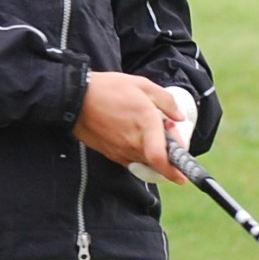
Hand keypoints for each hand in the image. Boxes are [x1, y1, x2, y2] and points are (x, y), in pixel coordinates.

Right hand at [74, 70, 186, 185]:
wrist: (75, 98)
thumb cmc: (108, 89)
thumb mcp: (142, 85)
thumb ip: (166, 101)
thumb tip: (179, 117)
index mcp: (145, 123)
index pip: (161, 158)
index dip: (175, 170)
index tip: (183, 175)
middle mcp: (134, 142)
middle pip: (157, 163)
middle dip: (168, 156)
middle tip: (169, 138)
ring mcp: (121, 151)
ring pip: (145, 162)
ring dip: (153, 153)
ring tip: (149, 132)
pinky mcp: (111, 154)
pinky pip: (132, 160)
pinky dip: (139, 153)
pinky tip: (135, 136)